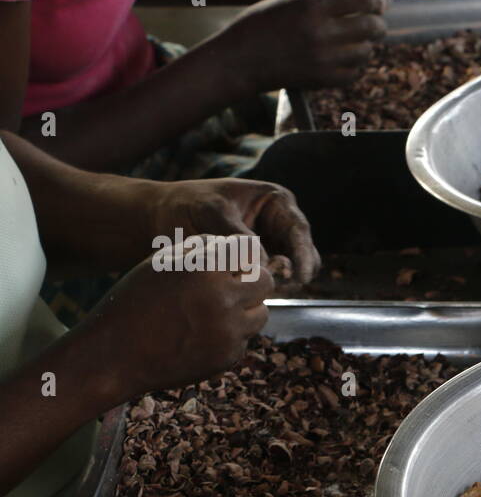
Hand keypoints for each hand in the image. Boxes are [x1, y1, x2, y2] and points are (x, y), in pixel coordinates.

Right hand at [84, 239, 274, 401]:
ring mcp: (229, 332)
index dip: (240, 255)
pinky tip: (200, 335)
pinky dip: (230, 335)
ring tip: (214, 310)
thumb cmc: (135, 301)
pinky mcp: (229, 357)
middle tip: (231, 285)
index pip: (249, 251)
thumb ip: (202, 249)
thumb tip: (240, 247)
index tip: (232, 262)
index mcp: (205, 269)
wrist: (114, 355)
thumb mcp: (162, 263)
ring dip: (245, 309)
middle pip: (266, 281)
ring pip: (261, 313)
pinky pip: (244, 339)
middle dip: (251, 280)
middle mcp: (223, 299)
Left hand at [147, 178, 319, 282]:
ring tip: (258, 291)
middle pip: (303, 254)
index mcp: (275, 201)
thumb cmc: (184, 205)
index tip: (301, 277)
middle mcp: (278, 223)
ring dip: (279, 284)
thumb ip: (238, 236)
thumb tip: (265, 264)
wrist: (159, 218)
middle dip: (294, 272)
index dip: (304, 255)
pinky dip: (264, 289)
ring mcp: (270, 245)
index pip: (299, 229)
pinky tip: (248, 294)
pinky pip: (270, 281)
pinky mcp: (257, 265)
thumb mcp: (211, 212)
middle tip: (276, 288)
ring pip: (290, 271)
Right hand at [221, 0, 385, 92]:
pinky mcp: (323, 80)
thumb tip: (361, 0)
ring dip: (366, 44)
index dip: (376, 0)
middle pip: (372, 26)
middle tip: (373, 22)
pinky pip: (355, 72)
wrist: (240, 60)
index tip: (377, 3)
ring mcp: (324, 59)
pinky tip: (346, 58)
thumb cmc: (263, 23)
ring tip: (356, 40)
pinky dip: (355, 65)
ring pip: (367, 51)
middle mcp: (322, 32)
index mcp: (313, 5)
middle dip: (376, 22)